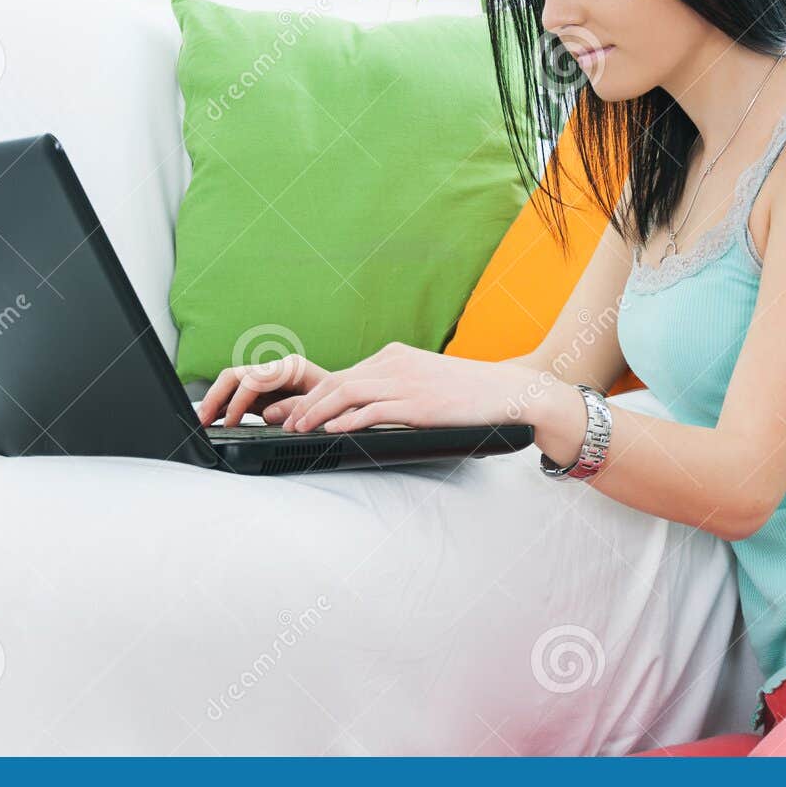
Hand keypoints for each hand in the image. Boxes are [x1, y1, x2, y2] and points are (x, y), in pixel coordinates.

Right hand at [195, 353, 329, 427]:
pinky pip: (236, 396)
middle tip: (202, 420)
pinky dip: (222, 407)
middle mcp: (275, 370)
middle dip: (216, 396)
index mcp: (291, 368)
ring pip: (231, 383)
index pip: (254, 379)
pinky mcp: (262, 394)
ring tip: (201, 422)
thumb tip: (268, 414)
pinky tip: (212, 420)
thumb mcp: (326, 406)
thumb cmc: (341, 402)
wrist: (348, 401)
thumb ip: (297, 408)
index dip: (239, 401)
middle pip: (235, 375)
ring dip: (214, 401)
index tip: (230, 422)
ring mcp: (267, 381)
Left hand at [279, 341, 546, 433]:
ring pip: (347, 392)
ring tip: (297, 428)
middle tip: (279, 420)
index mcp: (394, 356)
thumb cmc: (466, 393)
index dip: (310, 392)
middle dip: (303, 402)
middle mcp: (395, 363)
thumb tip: (363, 408)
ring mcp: (406, 381)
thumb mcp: (423, 380)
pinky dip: (348, 420)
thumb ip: (394, 387)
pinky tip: (331, 431)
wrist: (505, 392)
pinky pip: (374, 410)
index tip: (288, 408)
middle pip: (336, 380)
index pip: (342, 373)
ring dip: (317, 412)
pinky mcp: (418, 402)